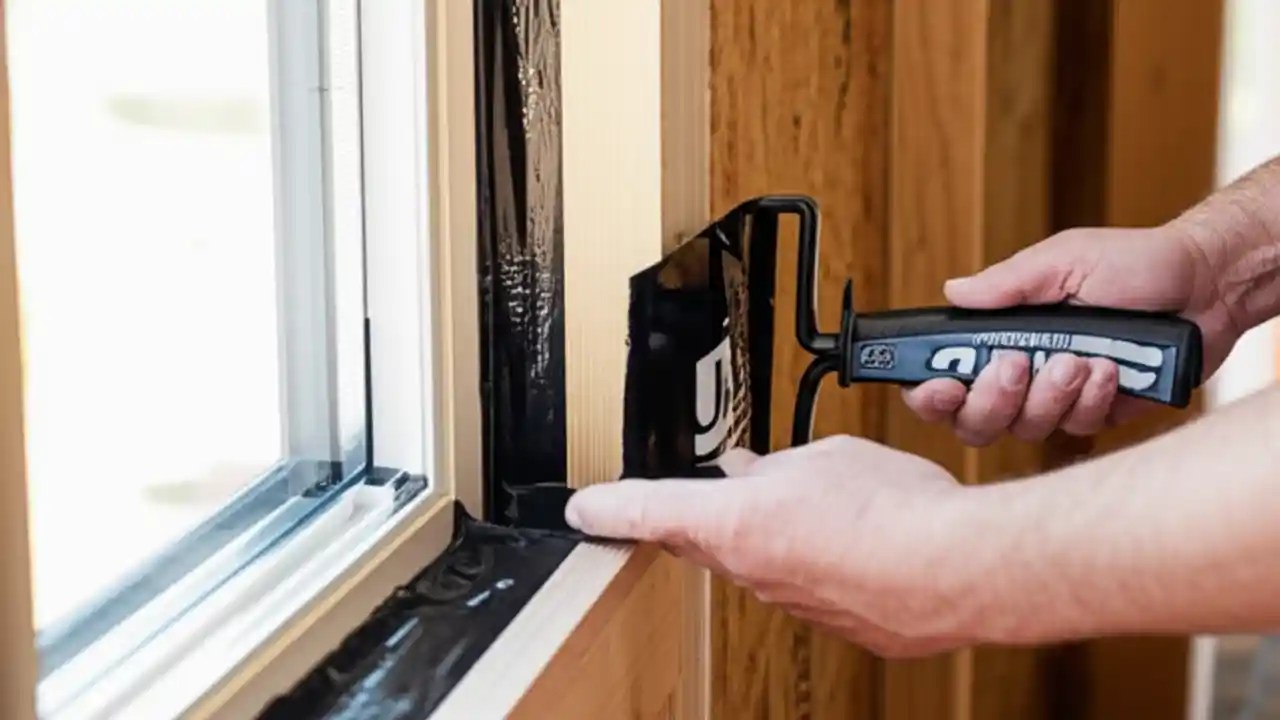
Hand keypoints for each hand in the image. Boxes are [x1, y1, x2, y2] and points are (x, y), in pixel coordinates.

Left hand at [565, 437, 991, 657]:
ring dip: (767, 532)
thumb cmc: (893, 508)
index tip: (585, 509)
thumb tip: (756, 473)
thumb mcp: (823, 456)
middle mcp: (751, 570)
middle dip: (698, 514)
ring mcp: (791, 601)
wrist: (958, 569)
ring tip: (802, 503)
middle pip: (701, 539)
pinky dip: (815, 560)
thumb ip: (777, 467)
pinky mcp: (834, 622)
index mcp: (732, 522)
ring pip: (757, 561)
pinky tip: (847, 540)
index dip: (610, 508)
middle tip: (702, 491)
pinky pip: (806, 584)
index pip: (647, 511)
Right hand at [903, 226, 1238, 444]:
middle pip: (976, 421)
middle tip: (1016, 364)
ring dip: (1050, 395)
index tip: (940, 385)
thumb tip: (952, 291)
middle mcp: (1023, 373)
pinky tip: (1111, 368)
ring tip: (1081, 357)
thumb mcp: (1063, 260)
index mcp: (1000, 335)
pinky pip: (1078, 429)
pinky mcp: (1099, 415)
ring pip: (1027, 428)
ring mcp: (1059, 399)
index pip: (944, 380)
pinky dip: (1093, 399)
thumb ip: (1007, 283)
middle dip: (992, 398)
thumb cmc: (1135, 264)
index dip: (930, 394)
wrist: (1207, 283)